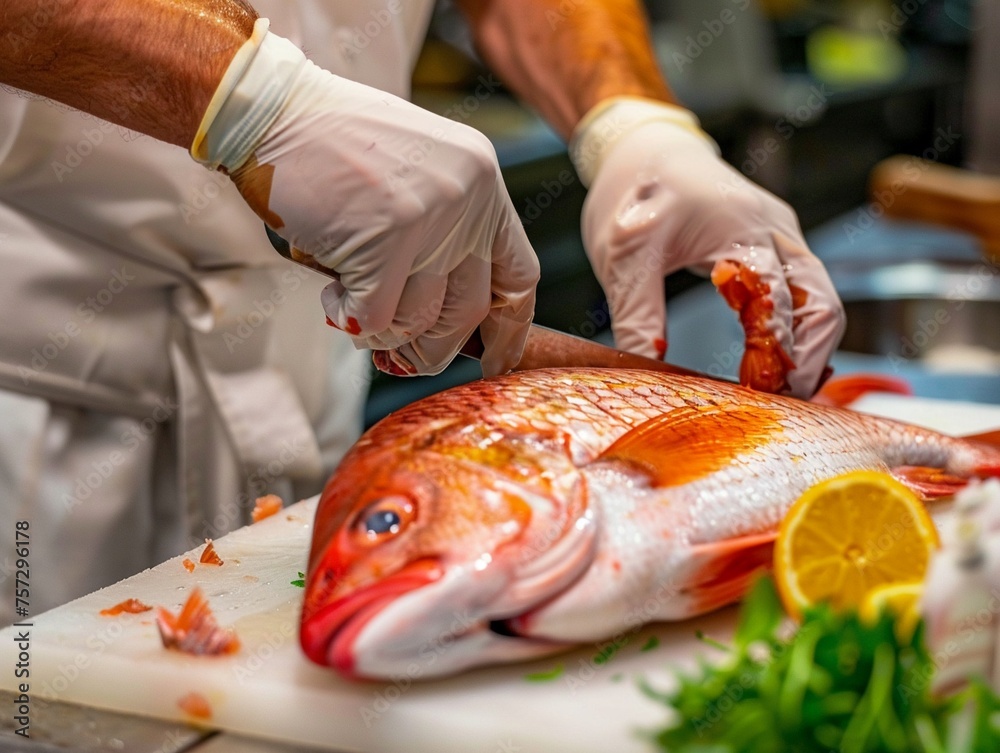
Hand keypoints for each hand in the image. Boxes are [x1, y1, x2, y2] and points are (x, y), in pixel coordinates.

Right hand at [191, 20, 537, 375]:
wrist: (271, 113)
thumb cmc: (332, 148)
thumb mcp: (417, 175)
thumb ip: (445, 232)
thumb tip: (447, 323)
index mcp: (483, 179)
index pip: (519, 274)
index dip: (509, 328)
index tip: (495, 361)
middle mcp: (467, 198)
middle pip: (471, 311)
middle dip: (433, 348)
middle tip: (401, 356)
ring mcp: (428, 220)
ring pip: (421, 323)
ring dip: (383, 335)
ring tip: (352, 305)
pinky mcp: (383, 244)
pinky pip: (376, 322)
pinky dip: (349, 321)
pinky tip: (332, 297)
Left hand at [572, 98, 844, 396]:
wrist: (644, 149)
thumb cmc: (634, 192)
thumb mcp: (623, 257)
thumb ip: (638, 315)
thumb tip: (648, 369)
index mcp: (741, 228)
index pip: (778, 298)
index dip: (776, 351)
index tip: (760, 394)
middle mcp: (775, 231)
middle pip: (822, 304)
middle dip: (807, 359)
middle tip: (780, 405)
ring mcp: (781, 237)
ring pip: (821, 301)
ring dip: (808, 350)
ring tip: (780, 395)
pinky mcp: (775, 246)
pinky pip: (805, 293)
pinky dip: (798, 332)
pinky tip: (777, 365)